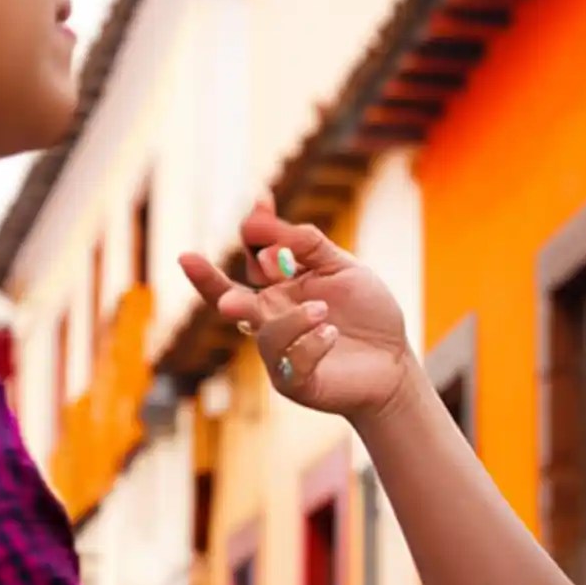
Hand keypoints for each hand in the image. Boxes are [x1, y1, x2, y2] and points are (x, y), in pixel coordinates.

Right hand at [179, 201, 413, 421]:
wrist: (396, 361)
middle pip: (227, 299)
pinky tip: (332, 336)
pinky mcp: (296, 383)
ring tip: (324, 311)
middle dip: (209, 280)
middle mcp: (271, 319)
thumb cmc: (368, 312)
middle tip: (189, 260)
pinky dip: (310, 344)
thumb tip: (262, 218)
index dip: (253, 231)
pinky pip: (288, 364)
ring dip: (294, 318)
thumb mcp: (342, 267)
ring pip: (266, 333)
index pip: (252, 259)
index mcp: (279, 289)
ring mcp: (280, 354)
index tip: (263, 201)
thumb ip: (307, 244)